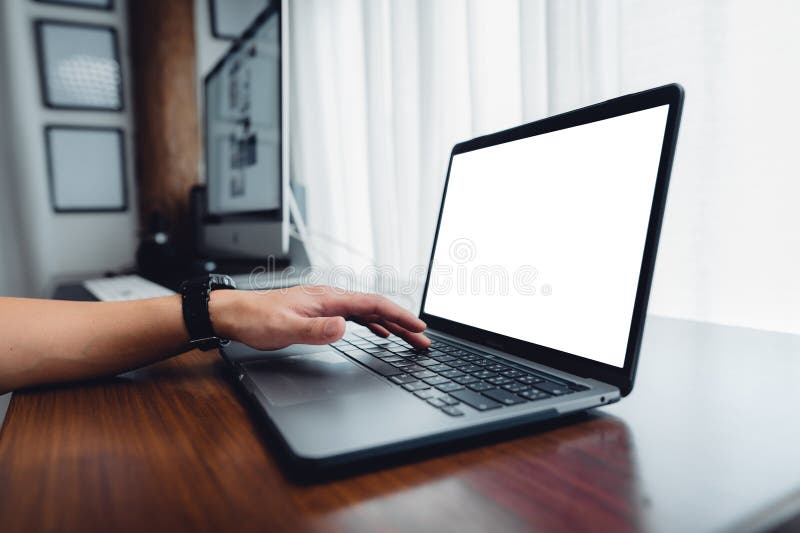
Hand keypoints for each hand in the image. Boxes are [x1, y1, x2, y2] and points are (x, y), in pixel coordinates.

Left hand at [210, 286, 428, 350]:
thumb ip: (315, 330)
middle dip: (403, 323)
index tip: (419, 326)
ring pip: (368, 313)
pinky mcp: (320, 313)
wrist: (234, 313)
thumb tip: (343, 327)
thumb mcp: (285, 328)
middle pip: (376, 308)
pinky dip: (373, 325)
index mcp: (329, 299)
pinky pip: (355, 317)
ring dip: (391, 325)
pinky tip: (379, 333)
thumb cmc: (257, 318)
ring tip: (409, 338)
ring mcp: (327, 305)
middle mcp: (331, 298)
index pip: (373, 305)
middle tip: (423, 340)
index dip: (399, 315)